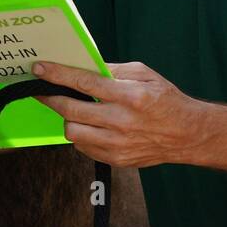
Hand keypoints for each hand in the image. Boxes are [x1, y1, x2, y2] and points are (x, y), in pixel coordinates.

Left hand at [30, 61, 205, 168]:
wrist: (186, 134)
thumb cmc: (166, 100)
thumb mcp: (145, 74)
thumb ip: (114, 70)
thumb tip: (86, 67)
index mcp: (130, 95)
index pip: (84, 82)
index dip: (58, 74)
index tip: (40, 68)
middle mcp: (121, 121)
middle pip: (70, 110)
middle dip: (50, 97)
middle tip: (41, 90)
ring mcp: (117, 144)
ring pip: (72, 132)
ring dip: (67, 118)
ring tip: (73, 110)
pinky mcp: (115, 159)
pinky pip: (83, 147)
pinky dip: (81, 134)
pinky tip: (89, 125)